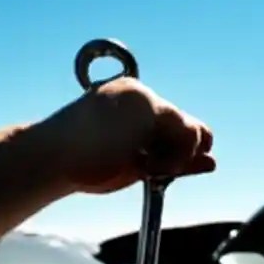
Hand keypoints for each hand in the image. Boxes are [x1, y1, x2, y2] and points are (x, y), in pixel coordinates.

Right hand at [32, 77, 215, 194]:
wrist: (50, 159)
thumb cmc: (81, 165)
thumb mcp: (135, 165)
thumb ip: (174, 162)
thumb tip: (214, 161)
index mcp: (127, 103)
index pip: (170, 124)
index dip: (174, 151)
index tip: (153, 169)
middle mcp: (138, 94)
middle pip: (188, 127)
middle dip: (180, 154)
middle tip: (148, 169)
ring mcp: (145, 98)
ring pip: (193, 132)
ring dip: (179, 158)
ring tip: (144, 167)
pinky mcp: (150, 106)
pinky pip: (190, 136)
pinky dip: (179, 157)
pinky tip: (148, 164)